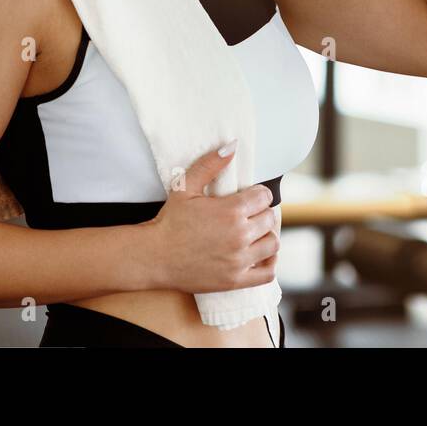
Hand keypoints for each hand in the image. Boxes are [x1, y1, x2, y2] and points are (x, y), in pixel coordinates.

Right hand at [143, 142, 279, 293]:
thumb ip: (210, 164)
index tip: (249, 197)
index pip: (264, 197)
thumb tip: (232, 146)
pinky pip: (268, 272)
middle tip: (249, 214)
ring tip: (254, 232)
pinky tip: (260, 254)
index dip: (257, 194)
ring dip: (266, 235)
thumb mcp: (185, 186)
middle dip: (261, 213)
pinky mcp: (235, 280)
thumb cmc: (170, 220)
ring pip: (272, 243)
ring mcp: (239, 260)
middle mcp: (239, 235)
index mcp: (231, 211)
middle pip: (270, 219)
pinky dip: (269, 262)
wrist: (154, 256)